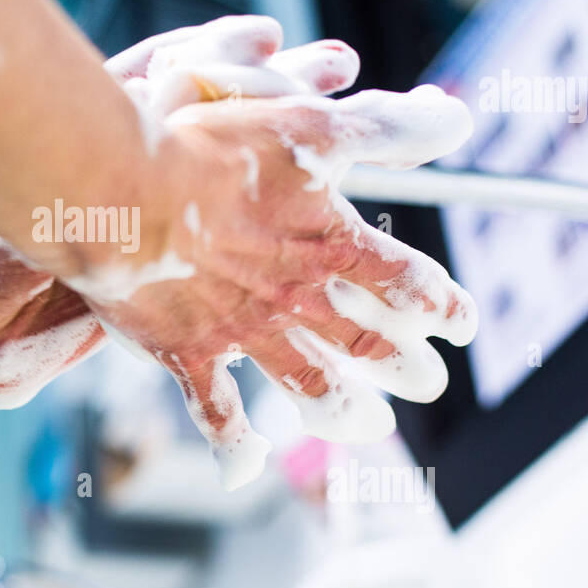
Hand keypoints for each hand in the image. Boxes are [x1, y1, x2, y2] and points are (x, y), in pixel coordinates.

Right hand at [66, 17, 477, 488]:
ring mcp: (244, 332)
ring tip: (369, 426)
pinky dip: (234, 445)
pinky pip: (217, 412)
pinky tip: (245, 467)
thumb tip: (456, 120)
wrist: (127, 197)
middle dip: (405, 366)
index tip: (460, 324)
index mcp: (328, 242)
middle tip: (428, 383)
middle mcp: (296, 297)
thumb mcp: (312, 124)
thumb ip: (386, 128)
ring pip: (309, 384)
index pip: (403, 282)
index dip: (440, 304)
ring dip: (343, 410)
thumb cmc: (212, 151)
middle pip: (368, 342)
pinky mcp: (189, 353)